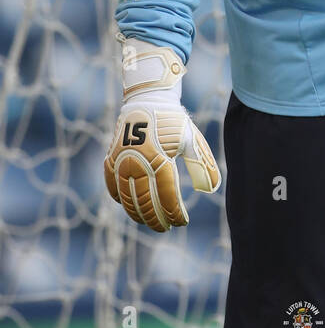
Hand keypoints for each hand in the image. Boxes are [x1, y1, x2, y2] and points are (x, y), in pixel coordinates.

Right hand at [104, 39, 220, 231]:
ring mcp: (121, 161)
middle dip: (155, 218)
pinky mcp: (111, 157)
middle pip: (145, 201)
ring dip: (136, 213)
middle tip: (165, 228)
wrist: (147, 99)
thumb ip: (203, 165)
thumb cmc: (174, 122)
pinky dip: (118, 197)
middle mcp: (137, 163)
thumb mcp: (192, 140)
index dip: (174, 213)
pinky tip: (126, 205)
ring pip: (126, 197)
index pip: (167, 196)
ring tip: (147, 223)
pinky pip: (111, 183)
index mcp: (159, 159)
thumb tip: (211, 189)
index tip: (182, 222)